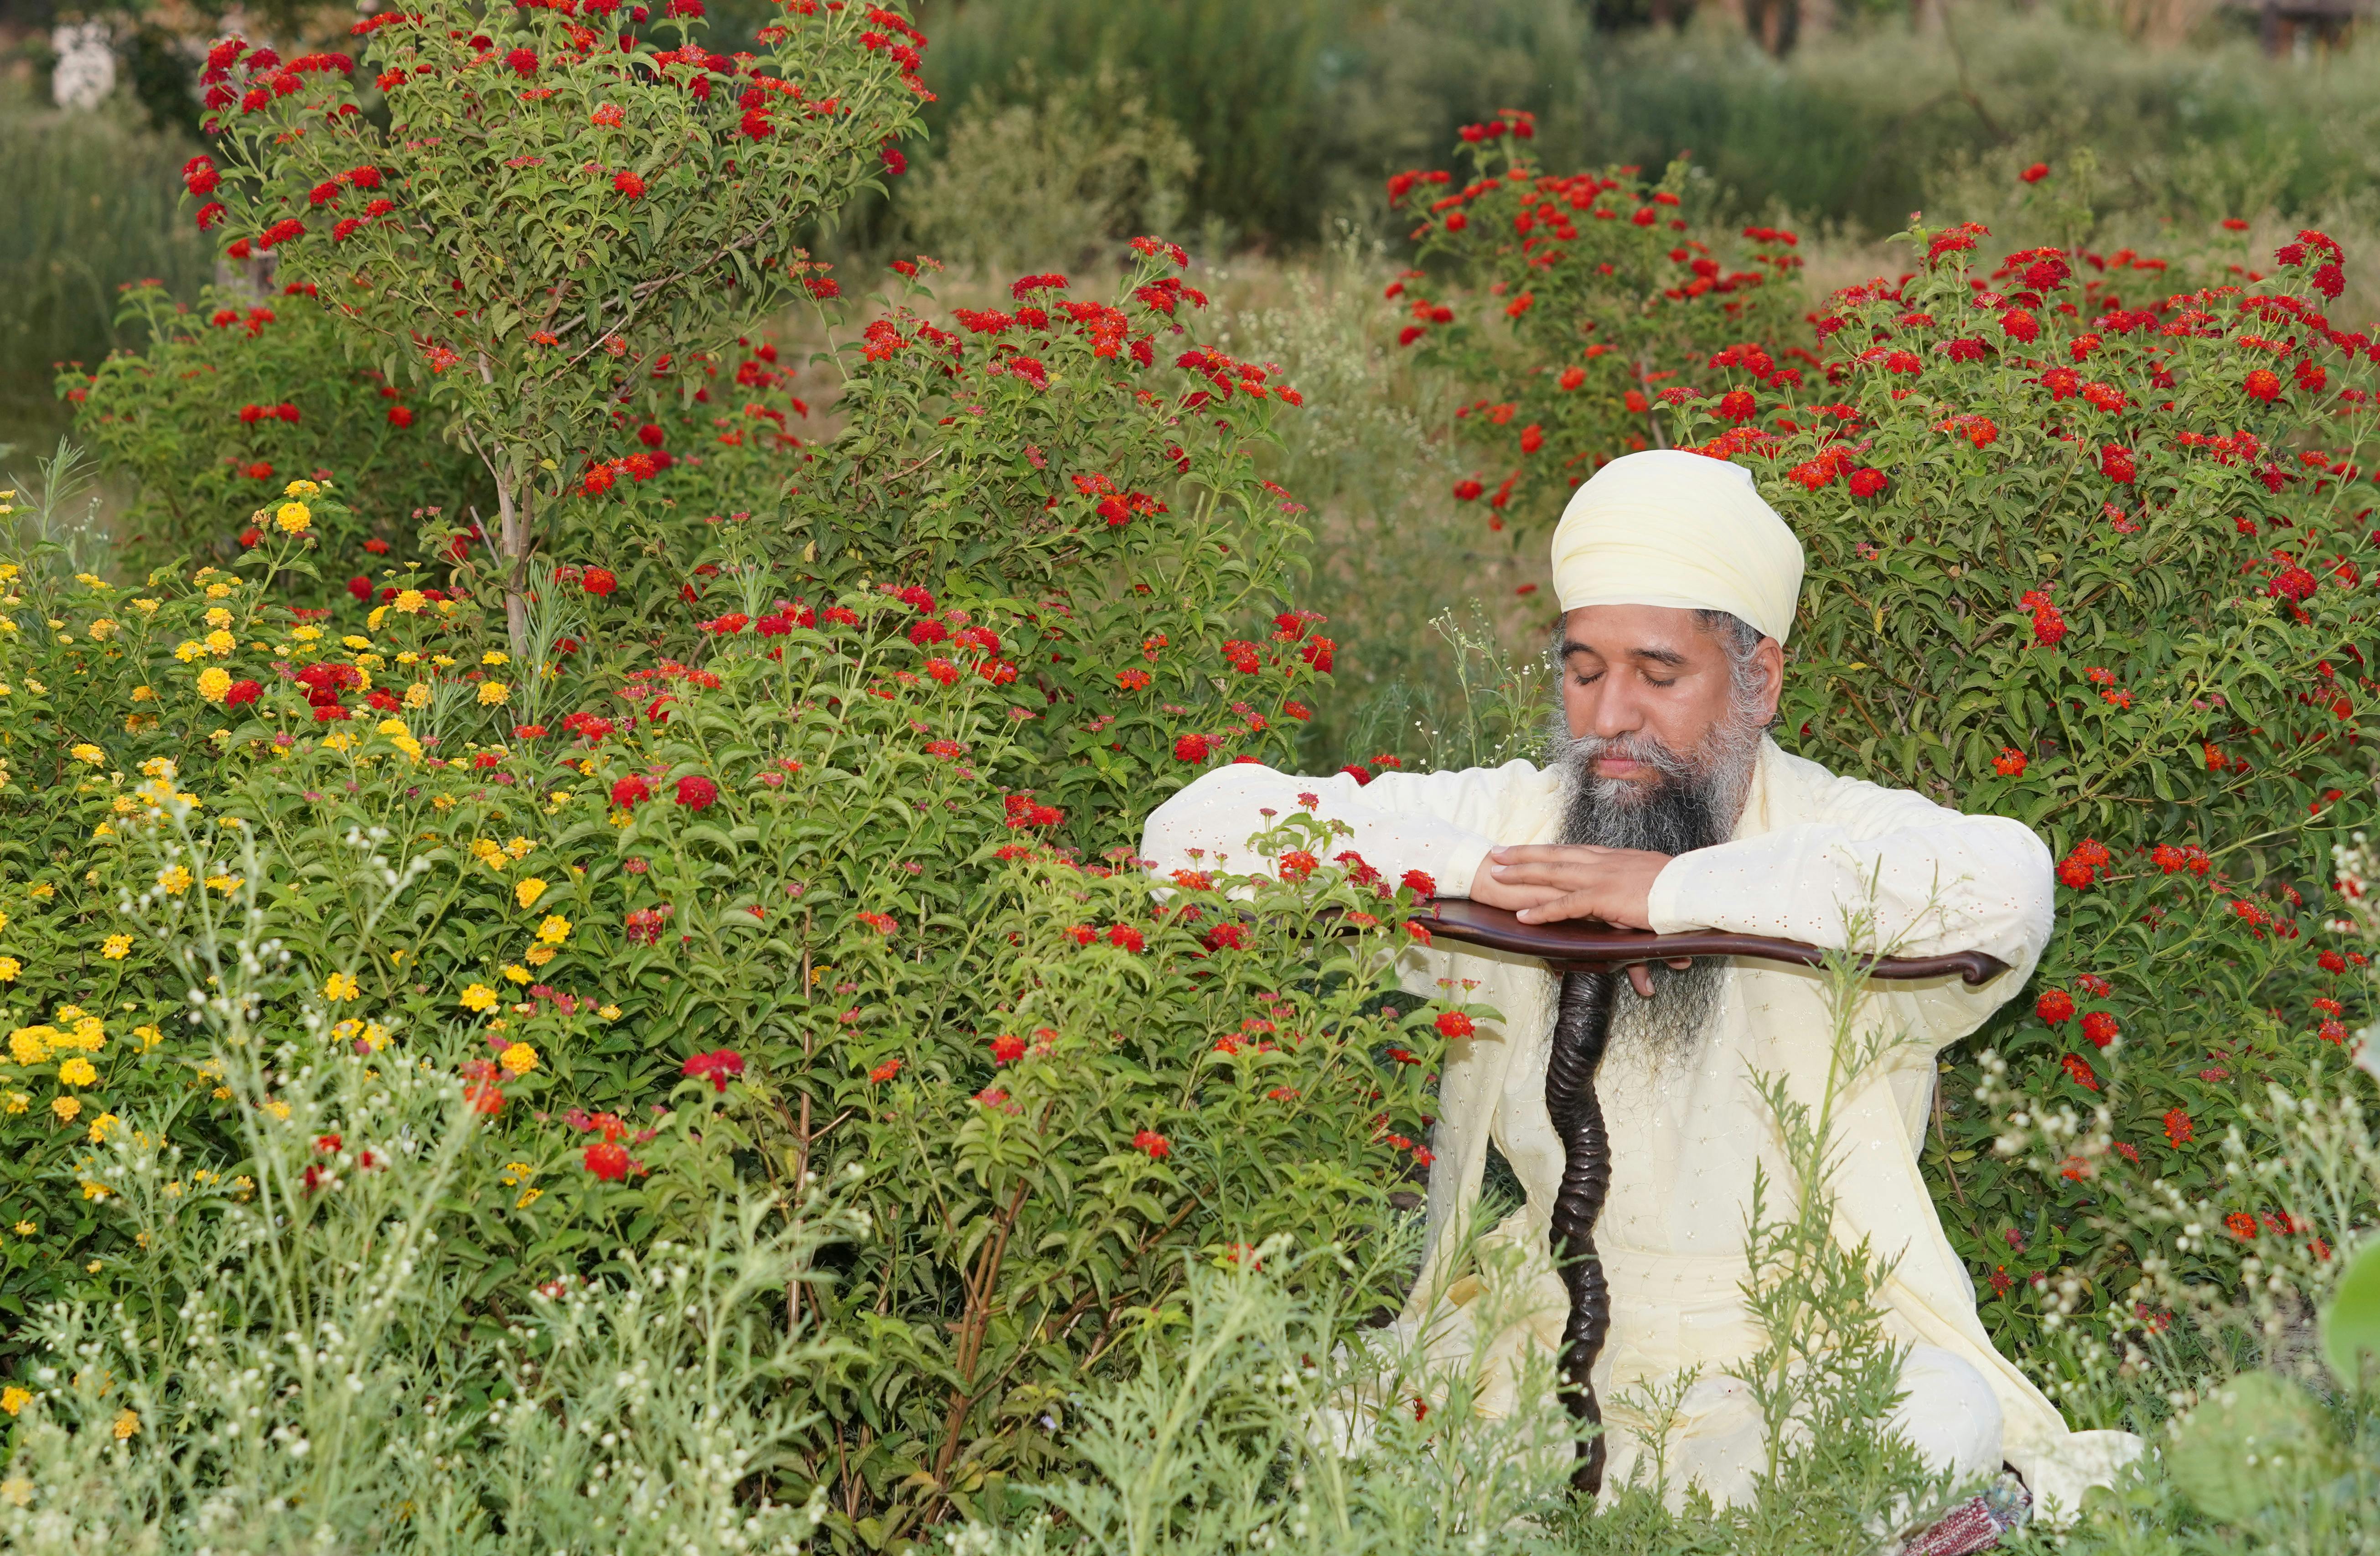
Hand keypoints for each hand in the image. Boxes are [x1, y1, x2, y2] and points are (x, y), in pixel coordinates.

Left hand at [1468, 844, 1685, 997]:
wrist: (1696, 888)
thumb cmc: (1682, 888)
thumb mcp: (1653, 883)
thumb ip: (1636, 892)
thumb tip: (1633, 901)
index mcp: (1615, 858)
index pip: (1573, 851)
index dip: (1548, 850)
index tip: (1527, 849)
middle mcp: (1604, 862)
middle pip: (1555, 856)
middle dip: (1523, 854)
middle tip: (1497, 853)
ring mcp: (1602, 877)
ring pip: (1552, 874)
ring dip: (1522, 874)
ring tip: (1496, 874)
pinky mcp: (1604, 898)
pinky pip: (1566, 905)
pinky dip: (1542, 912)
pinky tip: (1523, 916)